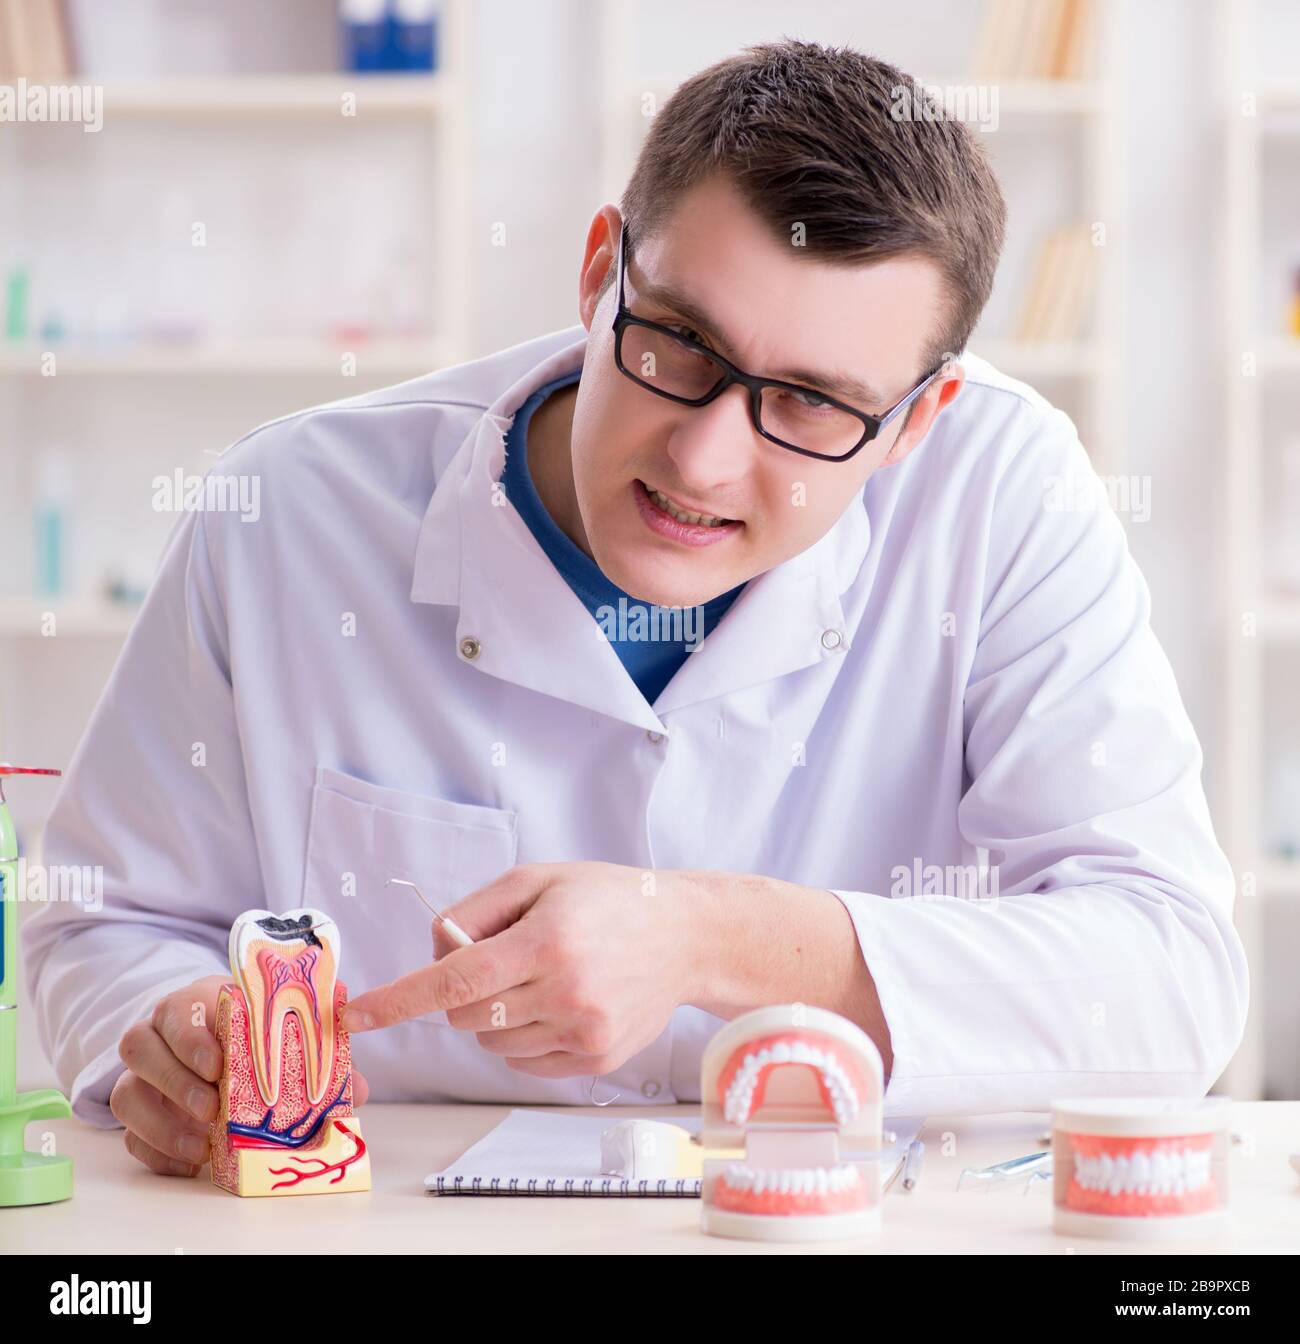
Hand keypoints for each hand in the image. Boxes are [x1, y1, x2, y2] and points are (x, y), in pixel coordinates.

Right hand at [113, 973, 369, 1176]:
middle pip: (139, 1047)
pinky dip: (159, 1152)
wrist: (215, 1039)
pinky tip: (191, 1162)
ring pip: (127, 1092)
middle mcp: (158, 1034)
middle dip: (176, 1080)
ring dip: (163, 1122)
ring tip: (203, 1145)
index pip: (178, 1009)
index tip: (219, 1063)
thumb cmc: (253, 1029)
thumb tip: (358, 1088)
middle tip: (212, 1108)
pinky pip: (131, 1135)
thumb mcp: (281, 1029)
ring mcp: (142, 1074)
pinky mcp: (138, 1112)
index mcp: (195, 1003)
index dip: (192, 1037)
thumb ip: (317, 1051)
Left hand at [342, 862, 695, 1080]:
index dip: (399, 1000)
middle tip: (503, 957)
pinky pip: (524, 1062)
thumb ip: (475, 913)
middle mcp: (564, 992)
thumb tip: (434, 955)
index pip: (453, 982)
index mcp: (545, 941)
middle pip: (465, 1017)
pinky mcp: (595, 1059)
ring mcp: (582, 1032)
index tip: (357, 1017)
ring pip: (491, 1043)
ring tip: (540, 977)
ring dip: (495, 1016)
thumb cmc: (607, 898)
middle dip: (464, 992)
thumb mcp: (539, 879)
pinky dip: (523, 1036)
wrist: (685, 935)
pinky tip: (557, 1002)